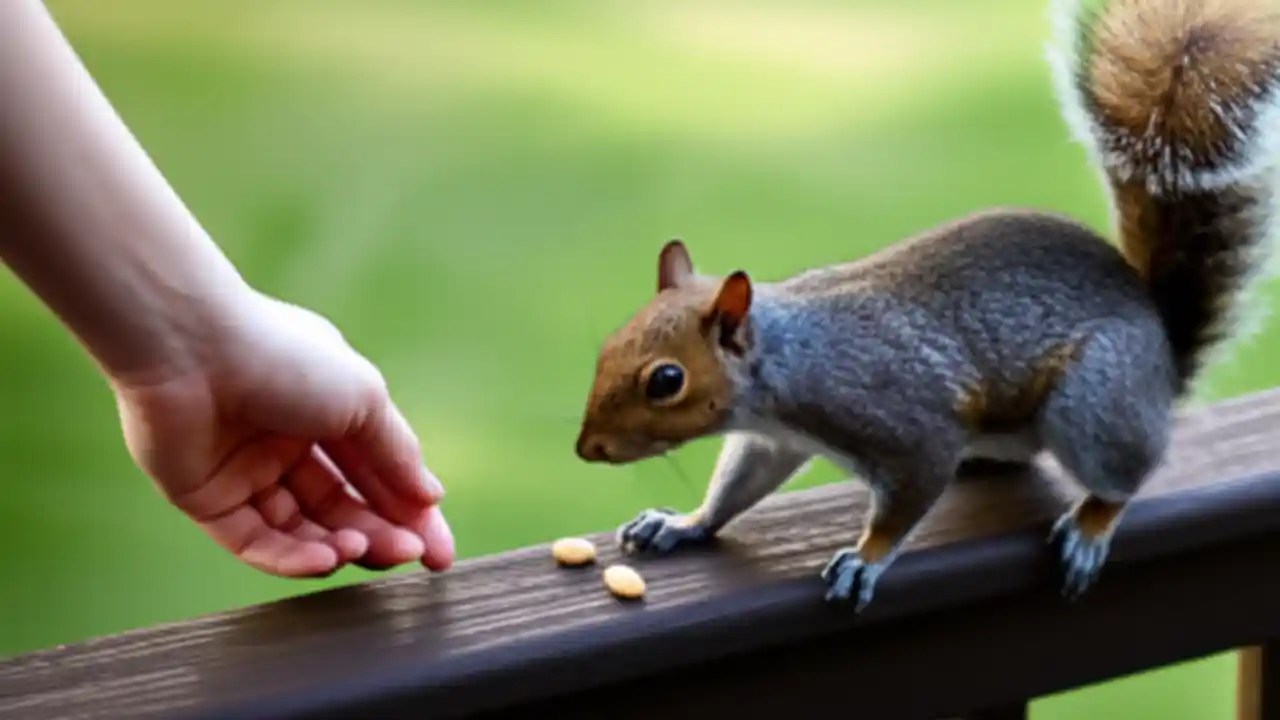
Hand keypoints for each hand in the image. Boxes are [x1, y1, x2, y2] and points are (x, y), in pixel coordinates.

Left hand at [111, 289, 453, 577]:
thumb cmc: (284, 358)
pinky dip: (291, 558)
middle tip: (409, 556)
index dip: (411, 514)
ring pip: (302, 530)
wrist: (191, 347)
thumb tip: (431, 497)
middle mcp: (287, 443)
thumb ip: (397, 452)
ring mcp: (245, 473)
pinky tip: (325, 560)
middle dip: (380, 534)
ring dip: (339, 547)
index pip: (378, 474)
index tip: (439, 554)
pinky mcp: (206, 499)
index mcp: (327, 411)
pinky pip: (254, 541)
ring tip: (361, 550)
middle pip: (343, 507)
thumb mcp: (363, 399)